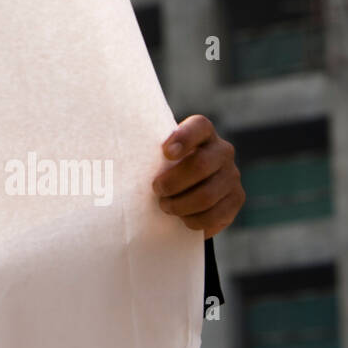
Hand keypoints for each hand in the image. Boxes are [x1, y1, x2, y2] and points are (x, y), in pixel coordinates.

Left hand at [151, 114, 244, 238]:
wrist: (187, 189)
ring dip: (181, 205)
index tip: (165, 153)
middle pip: (202, 165)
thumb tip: (111, 161)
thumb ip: (148, 152)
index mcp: (202, 132)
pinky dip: (194, 220)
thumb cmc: (164, 167)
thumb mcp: (158, 155)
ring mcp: (232, 175)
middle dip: (174, 182)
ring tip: (165, 206)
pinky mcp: (237, 199)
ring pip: (208, 195)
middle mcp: (222, 150)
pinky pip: (216, 215)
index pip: (199, 126)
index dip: (184, 138)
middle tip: (156, 189)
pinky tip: (183, 218)